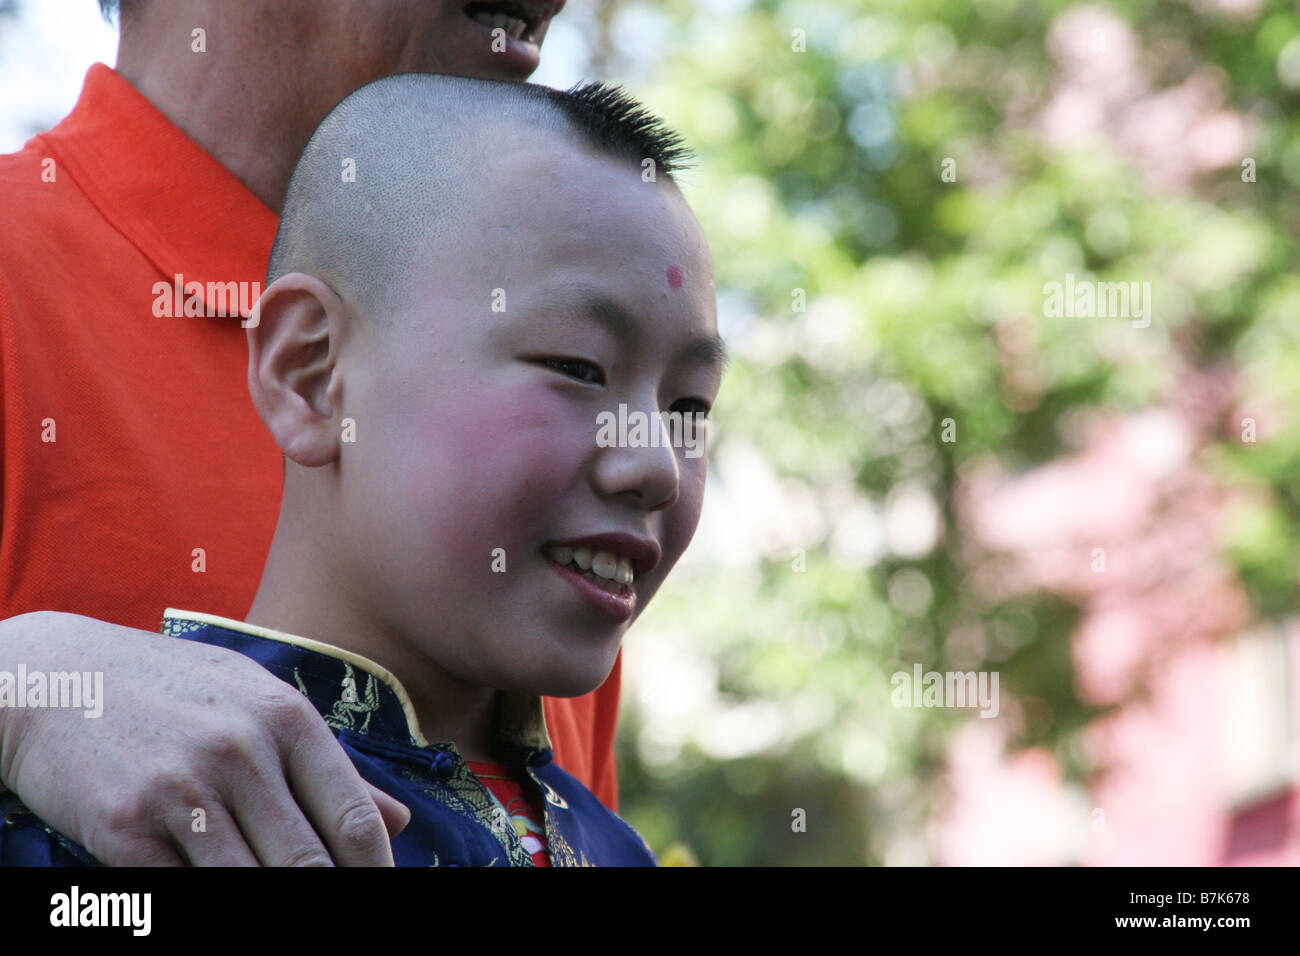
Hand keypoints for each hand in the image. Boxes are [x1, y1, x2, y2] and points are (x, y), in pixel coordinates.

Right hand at [0, 611, 410, 864]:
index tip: (383, 890)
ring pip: (250, 888)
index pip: (354, 820)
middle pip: (308, 866)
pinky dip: (202, 901)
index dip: (376, 872)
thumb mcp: (258, 702)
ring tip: (270, 893)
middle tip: (335, 910)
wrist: (55, 677)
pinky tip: (208, 883)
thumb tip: (400, 822)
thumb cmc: (173, 691)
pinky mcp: (123, 830)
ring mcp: (180, 792)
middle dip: (328, 898)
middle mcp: (239, 752)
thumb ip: (329, 765)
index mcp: (285, 718)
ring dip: (267, 904)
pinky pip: (183, 894)